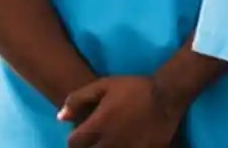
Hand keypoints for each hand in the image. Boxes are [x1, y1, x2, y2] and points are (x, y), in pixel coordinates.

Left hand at [59, 76, 184, 147]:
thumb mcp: (104, 85)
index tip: (83, 134)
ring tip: (110, 141)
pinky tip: (127, 143)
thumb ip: (78, 99)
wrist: (167, 95)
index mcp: (96, 127)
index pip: (73, 144)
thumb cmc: (134, 88)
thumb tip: (61, 117)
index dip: (76, 139)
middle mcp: (108, 143)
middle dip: (88, 147)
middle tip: (97, 138)